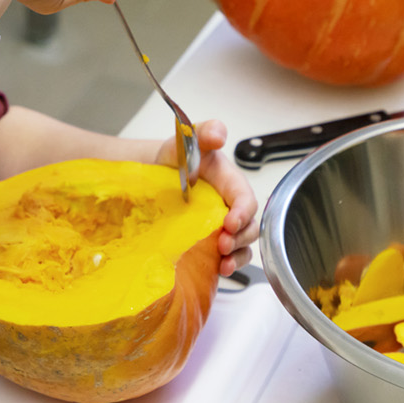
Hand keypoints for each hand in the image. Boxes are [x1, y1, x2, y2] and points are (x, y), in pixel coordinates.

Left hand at [157, 119, 258, 276]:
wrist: (153, 174)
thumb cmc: (174, 157)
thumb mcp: (185, 140)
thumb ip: (203, 132)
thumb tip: (218, 134)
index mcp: (229, 180)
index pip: (245, 197)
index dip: (243, 211)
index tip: (229, 222)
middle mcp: (231, 204)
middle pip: (250, 224)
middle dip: (241, 238)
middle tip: (223, 245)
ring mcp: (224, 224)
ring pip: (244, 243)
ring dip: (239, 256)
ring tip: (224, 265)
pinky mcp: (214, 239)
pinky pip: (230, 255)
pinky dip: (230, 265)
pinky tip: (220, 270)